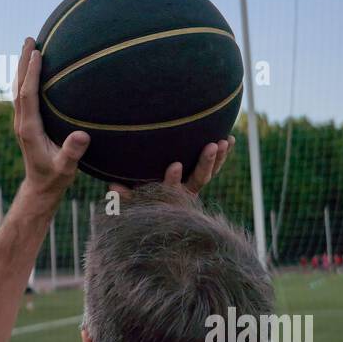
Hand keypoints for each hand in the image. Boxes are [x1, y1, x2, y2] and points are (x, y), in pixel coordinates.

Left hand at [13, 38, 89, 200]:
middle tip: (29, 39)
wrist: (40, 188)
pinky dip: (26, 78)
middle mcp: (21, 122)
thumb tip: (81, 136)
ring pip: (18, 89)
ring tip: (30, 46)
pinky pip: (24, 95)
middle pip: (18, 86)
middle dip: (23, 61)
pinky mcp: (25, 123)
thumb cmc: (55, 178)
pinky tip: (33, 70)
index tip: (37, 53)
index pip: (27, 95)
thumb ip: (72, 152)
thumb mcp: (66, 168)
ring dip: (22, 67)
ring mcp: (21, 122)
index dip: (30, 73)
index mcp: (29, 129)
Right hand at [109, 136, 235, 199]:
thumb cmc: (136, 193)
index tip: (174, 165)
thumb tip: (113, 188)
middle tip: (210, 146)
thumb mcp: (129, 196)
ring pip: (209, 173)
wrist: (154, 202)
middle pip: (197, 180)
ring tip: (223, 141)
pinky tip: (229, 139)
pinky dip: (223, 154)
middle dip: (204, 163)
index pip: (170, 190)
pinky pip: (215, 166)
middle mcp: (184, 192)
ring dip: (217, 157)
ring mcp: (195, 183)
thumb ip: (122, 195)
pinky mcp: (202, 176)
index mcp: (167, 197)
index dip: (173, 180)